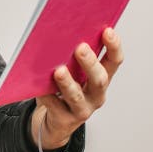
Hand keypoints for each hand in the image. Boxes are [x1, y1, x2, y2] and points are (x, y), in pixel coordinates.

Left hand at [30, 26, 124, 149]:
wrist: (56, 121)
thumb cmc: (65, 89)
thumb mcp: (74, 72)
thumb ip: (73, 56)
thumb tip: (61, 30)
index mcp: (101, 78)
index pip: (114, 62)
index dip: (113, 47)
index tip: (107, 30)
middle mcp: (96, 95)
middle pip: (99, 79)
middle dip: (90, 63)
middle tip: (80, 48)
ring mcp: (82, 109)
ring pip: (77, 96)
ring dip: (68, 83)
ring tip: (59, 70)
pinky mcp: (64, 120)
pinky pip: (54, 106)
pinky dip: (47, 96)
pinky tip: (38, 88)